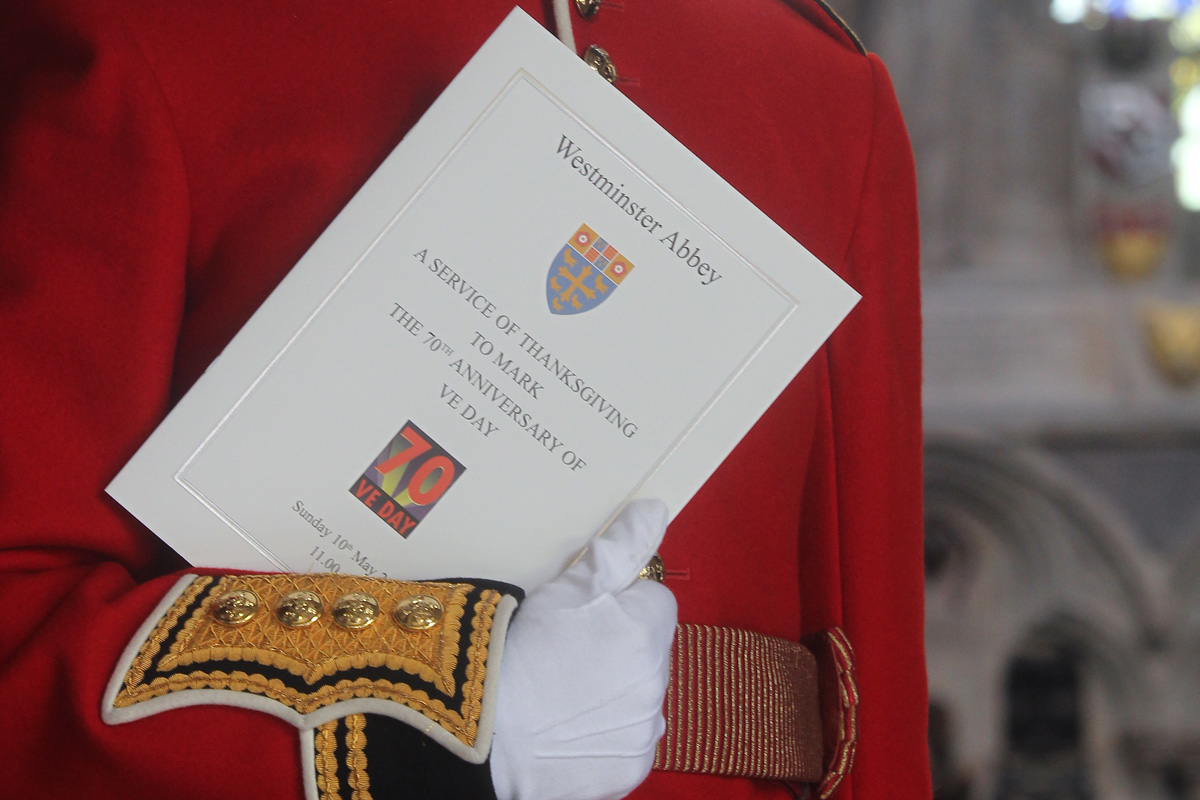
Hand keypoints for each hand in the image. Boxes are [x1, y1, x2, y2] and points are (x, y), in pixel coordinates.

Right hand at [490, 500, 676, 799]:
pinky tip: (566, 727)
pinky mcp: (631, 768)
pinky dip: (605, 734)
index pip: (654, 603)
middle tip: (565, 654)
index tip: (581, 616)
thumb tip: (656, 511)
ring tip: (560, 693)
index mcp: (647, 629)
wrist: (484, 737)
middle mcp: (658, 681)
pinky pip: (627, 740)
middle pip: (649, 651)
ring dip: (614, 692)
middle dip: (619, 647)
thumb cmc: (518, 653)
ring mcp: (646, 730)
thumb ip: (619, 550)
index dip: (618, 604)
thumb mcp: (564, 589)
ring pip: (639, 696)